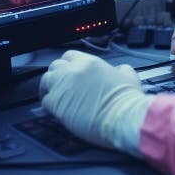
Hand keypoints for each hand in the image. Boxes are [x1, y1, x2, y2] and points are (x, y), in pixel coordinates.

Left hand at [39, 50, 153, 155]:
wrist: (123, 117)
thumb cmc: (126, 101)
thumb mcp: (129, 77)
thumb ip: (121, 70)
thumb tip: (120, 70)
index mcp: (90, 62)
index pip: (69, 56)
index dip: (68, 65)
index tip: (69, 73)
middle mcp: (73, 70)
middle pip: (55, 66)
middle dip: (57, 75)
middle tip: (60, 86)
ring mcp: (63, 86)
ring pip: (45, 80)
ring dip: (48, 87)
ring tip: (53, 96)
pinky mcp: (56, 103)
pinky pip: (45, 100)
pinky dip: (48, 104)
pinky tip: (54, 110)